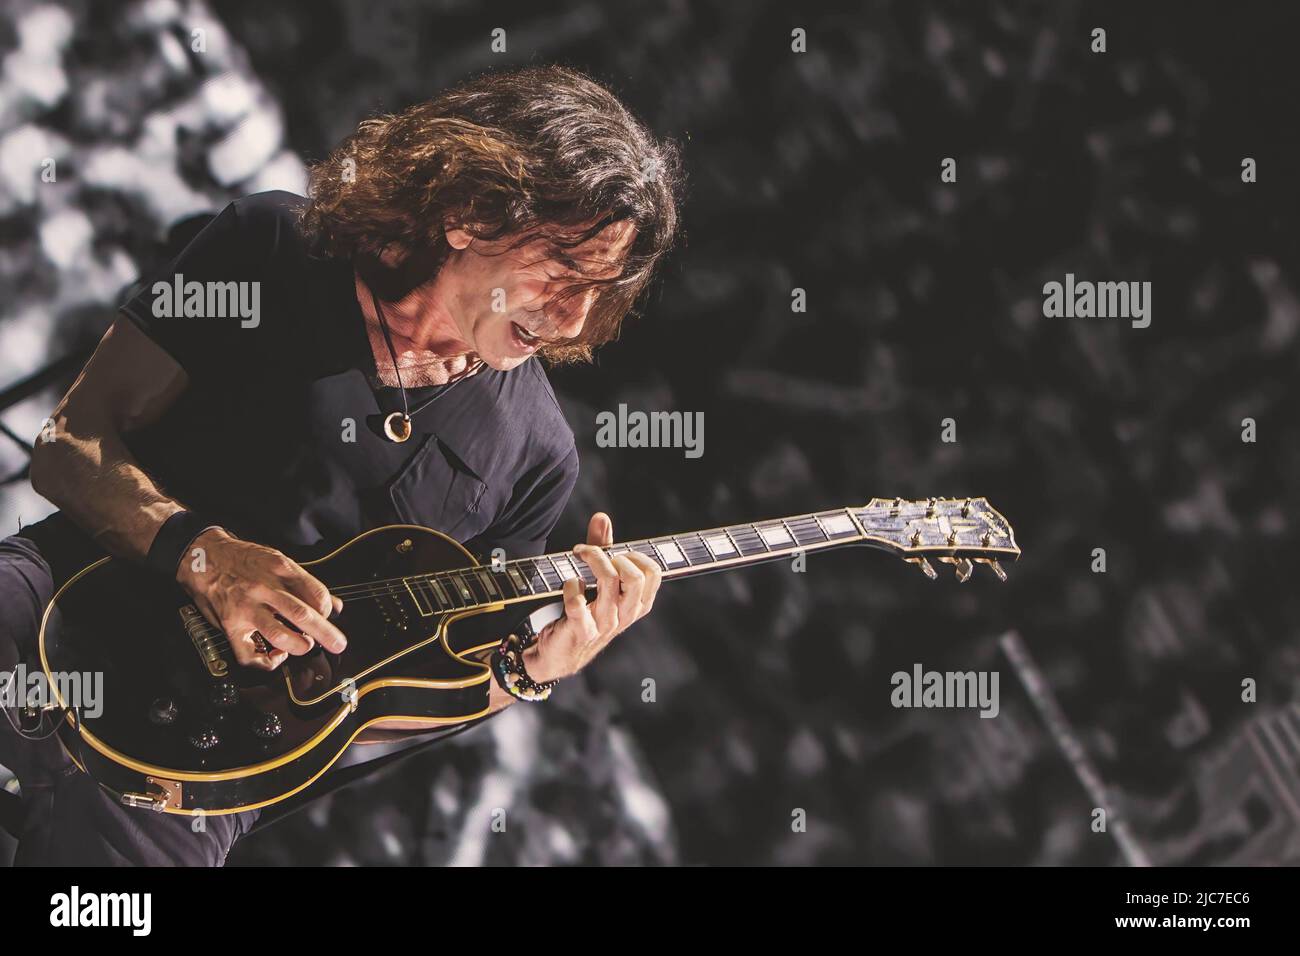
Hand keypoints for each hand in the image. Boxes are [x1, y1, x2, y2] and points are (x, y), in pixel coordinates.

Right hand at [176, 527, 346, 670]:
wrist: (204, 556)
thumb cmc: (244, 560)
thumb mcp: (278, 561)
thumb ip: (306, 584)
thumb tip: (335, 605)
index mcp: (280, 569)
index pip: (316, 593)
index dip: (328, 609)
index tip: (329, 615)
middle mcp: (264, 588)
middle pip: (302, 614)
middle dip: (325, 633)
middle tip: (338, 644)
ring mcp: (246, 608)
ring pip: (279, 635)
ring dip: (299, 646)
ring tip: (305, 645)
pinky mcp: (231, 625)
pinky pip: (250, 654)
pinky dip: (267, 662)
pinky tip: (276, 656)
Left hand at [524, 512, 662, 682]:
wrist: (559, 654)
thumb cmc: (583, 613)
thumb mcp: (597, 582)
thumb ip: (602, 549)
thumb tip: (601, 518)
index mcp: (636, 604)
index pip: (653, 574)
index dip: (634, 556)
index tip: (615, 552)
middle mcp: (625, 615)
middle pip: (636, 578)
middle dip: (613, 556)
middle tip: (593, 553)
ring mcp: (605, 624)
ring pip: (609, 583)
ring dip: (592, 560)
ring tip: (577, 554)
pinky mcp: (581, 630)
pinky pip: (578, 603)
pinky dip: (571, 585)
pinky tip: (568, 583)